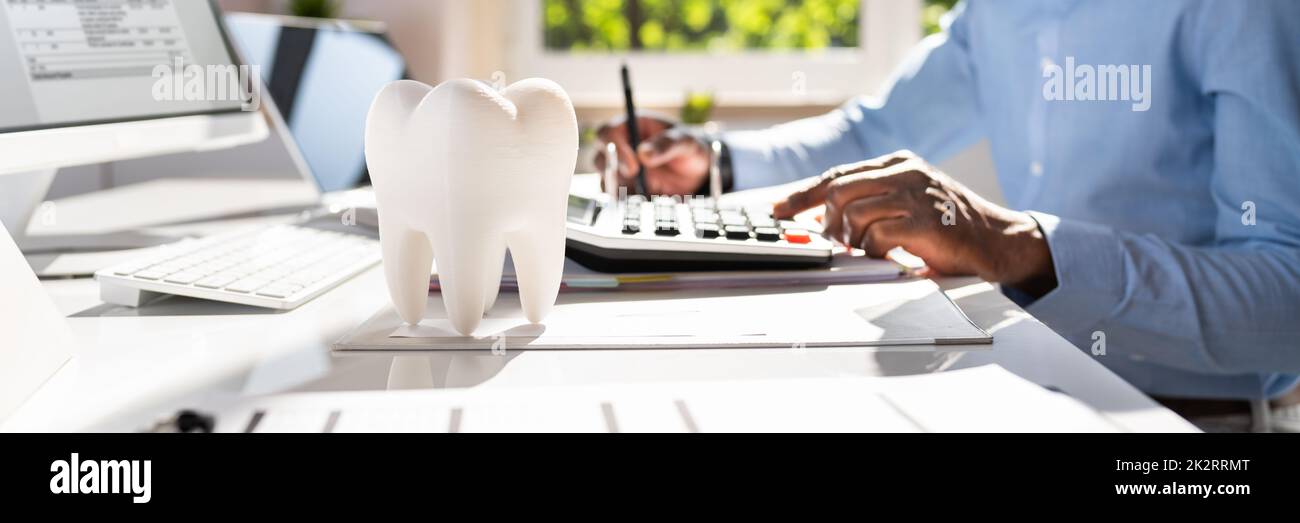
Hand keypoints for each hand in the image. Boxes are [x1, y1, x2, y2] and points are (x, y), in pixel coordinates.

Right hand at [594, 115, 709, 195]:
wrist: (697, 172)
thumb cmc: (689, 148)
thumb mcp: (686, 141)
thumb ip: (667, 144)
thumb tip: (644, 154)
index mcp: (631, 127)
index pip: (608, 132)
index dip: (614, 146)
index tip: (633, 164)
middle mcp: (621, 148)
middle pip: (600, 157)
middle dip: (614, 169)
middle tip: (635, 175)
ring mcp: (622, 170)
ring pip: (606, 179)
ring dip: (621, 186)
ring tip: (645, 188)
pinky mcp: (626, 189)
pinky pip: (617, 197)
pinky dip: (628, 201)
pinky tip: (646, 198)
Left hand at [774, 150, 1057, 294]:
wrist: (999, 240)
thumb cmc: (951, 226)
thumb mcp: (910, 200)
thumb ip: (873, 200)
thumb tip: (823, 217)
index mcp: (899, 163)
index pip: (837, 174)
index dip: (803, 194)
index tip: (778, 209)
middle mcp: (905, 171)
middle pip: (838, 190)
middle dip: (827, 222)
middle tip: (836, 242)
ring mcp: (914, 194)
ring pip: (853, 213)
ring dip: (853, 241)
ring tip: (869, 250)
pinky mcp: (923, 221)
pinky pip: (876, 236)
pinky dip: (874, 251)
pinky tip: (888, 256)